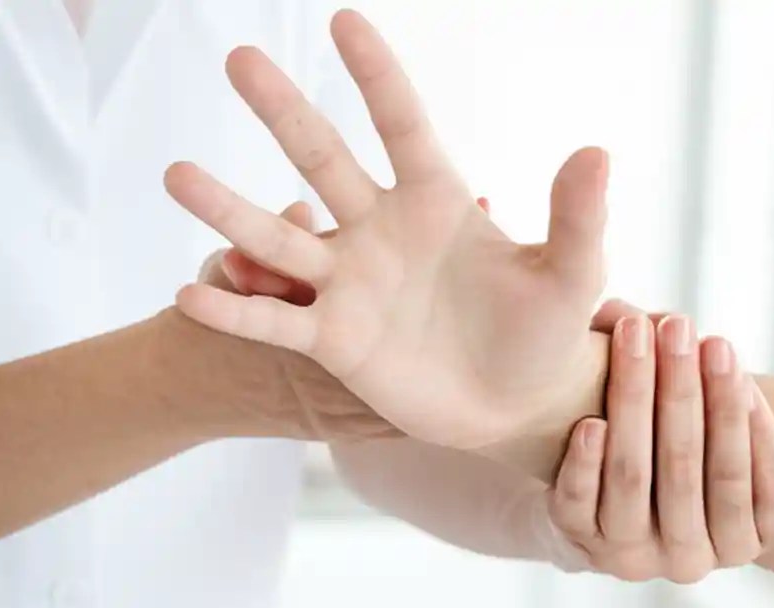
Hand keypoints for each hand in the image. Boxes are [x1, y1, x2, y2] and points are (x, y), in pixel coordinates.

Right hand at [165, 10, 605, 447]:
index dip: (377, 76)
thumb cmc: (545, 332)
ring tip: (177, 174)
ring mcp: (352, 283)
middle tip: (238, 56)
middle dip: (283, 111)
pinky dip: (237, 310)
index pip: (403, 125)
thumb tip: (597, 151)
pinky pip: (275, 320)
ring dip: (229, 208)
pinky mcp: (334, 340)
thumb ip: (576, 218)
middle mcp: (383, 230)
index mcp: (438, 201)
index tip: (344, 20)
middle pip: (322, 159)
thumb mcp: (571, 276)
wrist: (516, 404)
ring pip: (279, 237)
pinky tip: (188, 294)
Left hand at [543, 300, 773, 582]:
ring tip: (638, 334)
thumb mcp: (753, 484)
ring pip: (636, 476)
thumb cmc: (694, 477)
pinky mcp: (576, 543)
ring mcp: (629, 555)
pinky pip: (580, 502)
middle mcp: (690, 561)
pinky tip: (593, 411)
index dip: (740, 415)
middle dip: (689, 392)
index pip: (751, 480)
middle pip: (692, 472)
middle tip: (685, 328)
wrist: (608, 515)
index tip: (728, 353)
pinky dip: (587, 459)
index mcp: (745, 544)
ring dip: (637, 399)